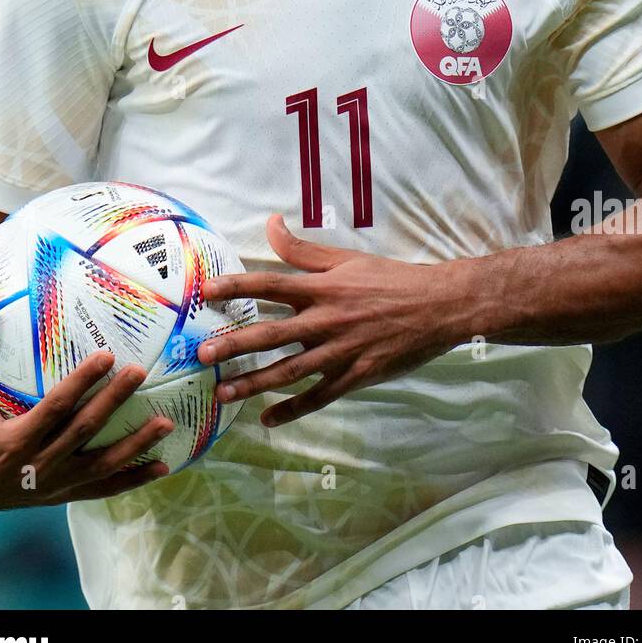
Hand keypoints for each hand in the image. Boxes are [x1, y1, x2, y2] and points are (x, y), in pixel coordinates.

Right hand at [0, 306, 173, 509]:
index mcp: (14, 442)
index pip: (55, 408)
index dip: (81, 382)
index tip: (106, 356)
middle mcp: (37, 467)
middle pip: (84, 431)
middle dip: (113, 401)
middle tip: (139, 372)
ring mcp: (54, 485)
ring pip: (101, 465)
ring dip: (135, 444)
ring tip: (166, 422)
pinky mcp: (64, 495)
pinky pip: (103, 489)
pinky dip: (133, 479)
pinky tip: (162, 465)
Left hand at [197, 215, 458, 427]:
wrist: (438, 306)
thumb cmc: (390, 279)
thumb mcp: (345, 258)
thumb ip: (303, 249)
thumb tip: (270, 223)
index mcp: (323, 288)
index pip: (271, 284)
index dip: (239, 286)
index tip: (208, 292)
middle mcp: (327, 320)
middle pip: (272, 334)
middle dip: (235, 344)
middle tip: (203, 354)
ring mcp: (341, 352)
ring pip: (289, 371)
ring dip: (254, 383)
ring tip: (223, 393)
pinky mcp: (356, 376)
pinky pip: (319, 397)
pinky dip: (293, 410)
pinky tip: (268, 419)